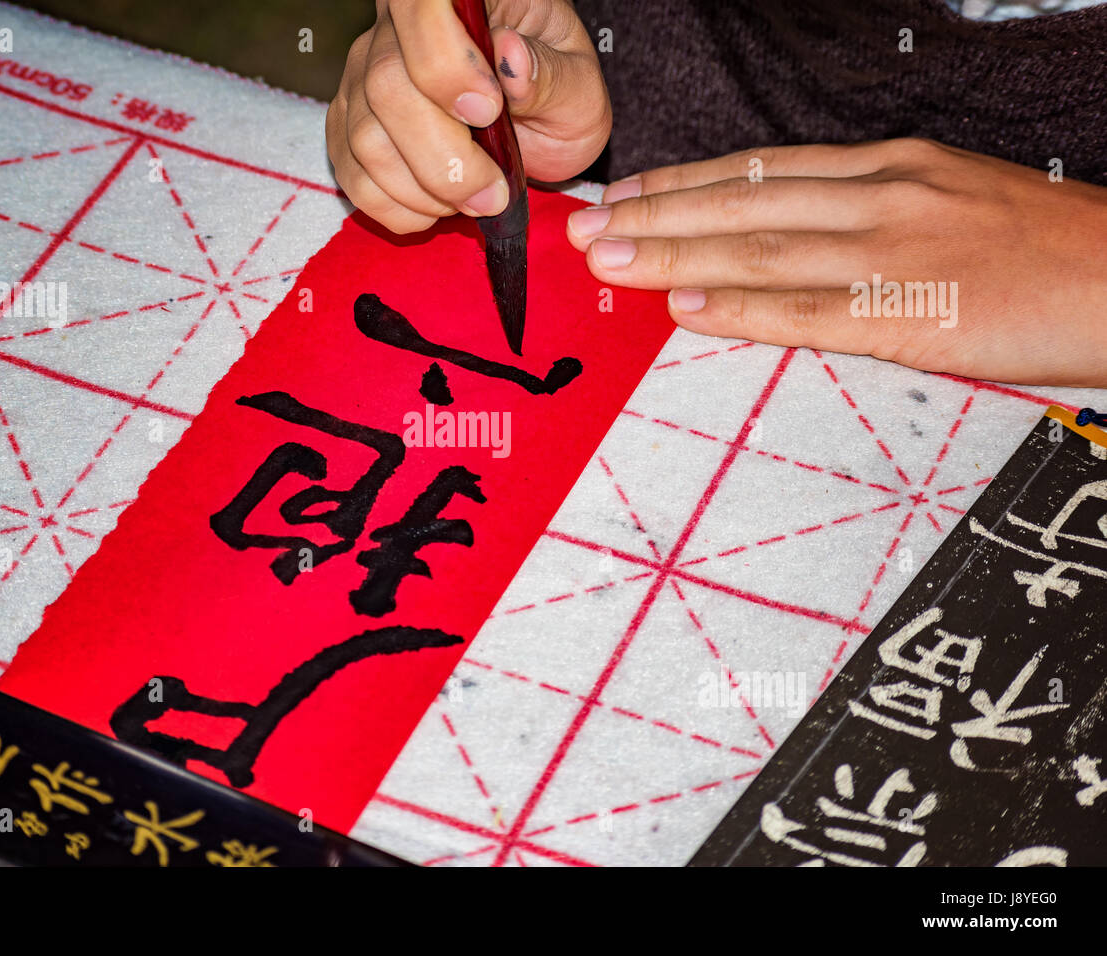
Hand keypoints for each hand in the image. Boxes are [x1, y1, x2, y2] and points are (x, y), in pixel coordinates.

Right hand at [327, 0, 609, 232]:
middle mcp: (398, 27)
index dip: (444, 65)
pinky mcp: (351, 123)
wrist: (533, 122)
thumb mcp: (578, 83)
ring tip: (473, 201)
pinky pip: (352, 173)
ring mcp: (365, 74)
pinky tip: (436, 209)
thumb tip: (510, 58)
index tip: (488, 113)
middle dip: (443, 158)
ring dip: (423, 190)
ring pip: (365, 137)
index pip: (421, 6)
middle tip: (492, 193)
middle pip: (386, 86)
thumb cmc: (555, 92)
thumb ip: (549, 75)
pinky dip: (396, 207)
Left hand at [567, 139, 1106, 387]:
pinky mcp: (914, 311)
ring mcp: (897, 249)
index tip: (625, 192)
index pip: (763, 169)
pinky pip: (809, 311)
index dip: (684, 182)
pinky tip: (687, 308)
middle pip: (744, 200)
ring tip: (608, 262)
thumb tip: (793, 239)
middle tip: (586, 227)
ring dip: (674, 254)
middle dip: (655, 213)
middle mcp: (885, 194)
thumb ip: (872, 215)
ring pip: (761, 247)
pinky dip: (741, 308)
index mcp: (893, 166)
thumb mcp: (954, 202)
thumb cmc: (1046, 249)